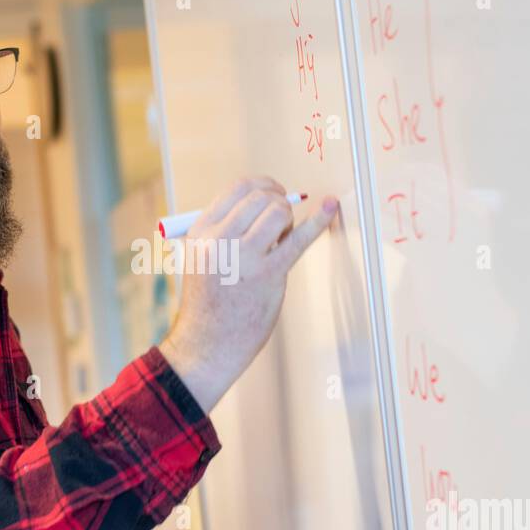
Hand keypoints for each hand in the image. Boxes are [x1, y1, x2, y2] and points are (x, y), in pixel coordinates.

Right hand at [158, 176, 338, 413]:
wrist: (207, 344)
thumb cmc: (208, 302)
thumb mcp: (200, 258)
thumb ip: (223, 230)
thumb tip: (265, 203)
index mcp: (200, 232)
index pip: (237, 188)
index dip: (262, 184)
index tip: (274, 191)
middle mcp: (219, 240)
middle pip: (260, 198)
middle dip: (278, 201)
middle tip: (282, 216)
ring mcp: (244, 258)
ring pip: (278, 211)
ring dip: (288, 216)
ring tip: (283, 235)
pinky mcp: (268, 275)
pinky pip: (298, 240)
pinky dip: (318, 221)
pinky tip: (330, 208)